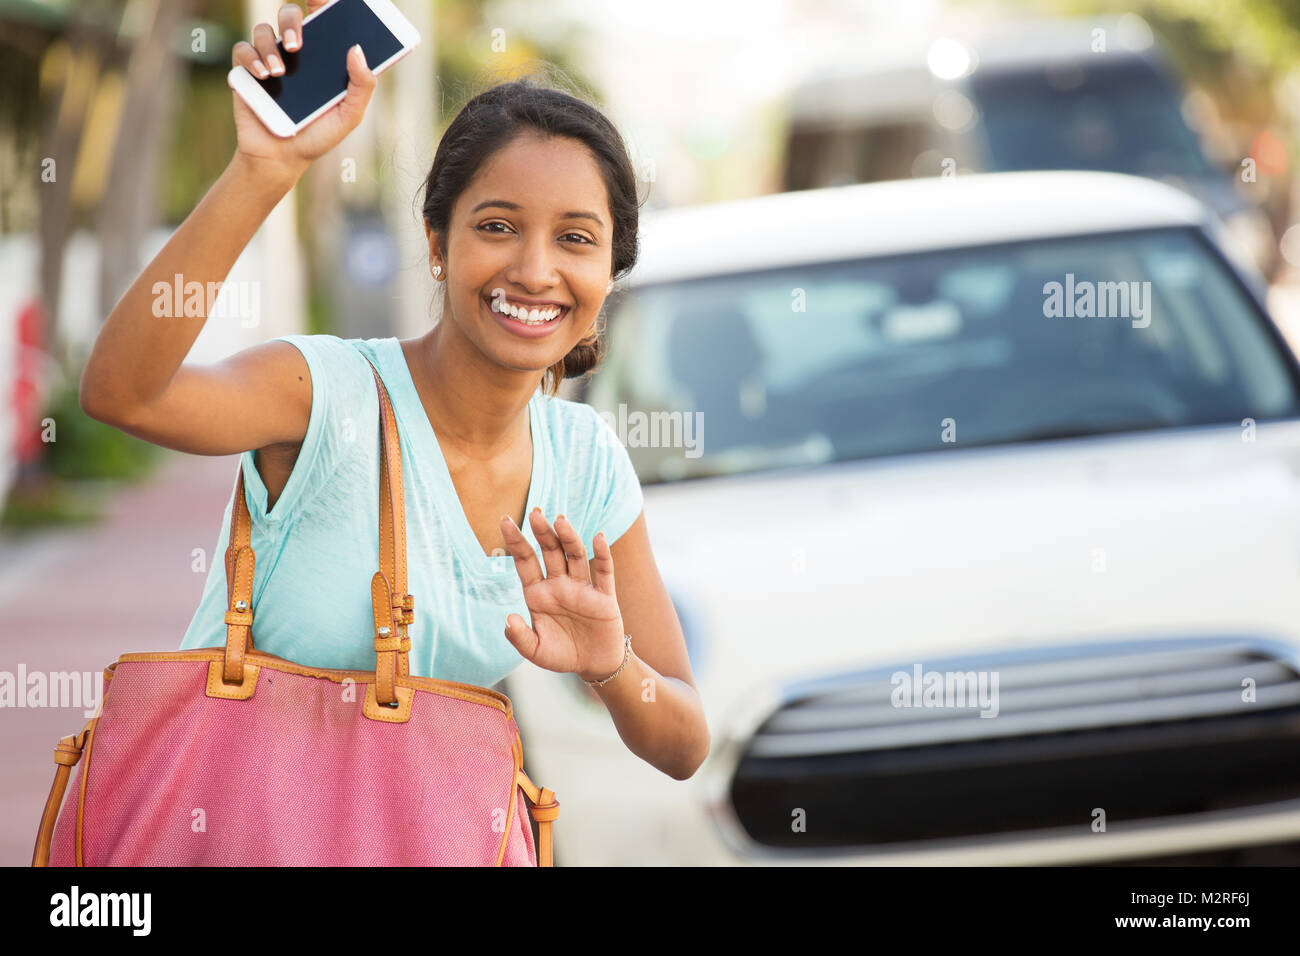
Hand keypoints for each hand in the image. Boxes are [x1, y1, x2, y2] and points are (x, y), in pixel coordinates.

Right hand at [229, 2, 376, 180]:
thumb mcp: (349, 115)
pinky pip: (243, 50)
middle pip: (289, 14)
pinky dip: (252, 58)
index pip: (322, 16)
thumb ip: (361, 85)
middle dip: (292, 21)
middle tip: (298, 45)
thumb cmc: (318, 136)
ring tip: (279, 72)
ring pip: (264, 30)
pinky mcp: (246, 71)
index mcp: (322, 56)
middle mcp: (294, 53)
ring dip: (270, 46)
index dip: (322, 0)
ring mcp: (268, 59)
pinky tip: (262, 75)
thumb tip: (357, 49)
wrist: (282, 159)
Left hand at [500, 510, 627, 681]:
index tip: (505, 521)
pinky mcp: (604, 596)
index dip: (516, 542)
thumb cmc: (563, 655)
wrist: (594, 666)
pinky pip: (604, 572)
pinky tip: (598, 537)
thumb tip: (508, 619)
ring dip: (568, 538)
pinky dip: (602, 554)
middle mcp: (559, 585)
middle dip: (542, 532)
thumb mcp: (536, 651)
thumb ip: (520, 638)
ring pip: (575, 556)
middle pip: (550, 552)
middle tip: (535, 512)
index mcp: (538, 594)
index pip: (525, 562)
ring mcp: (582, 588)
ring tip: (560, 520)